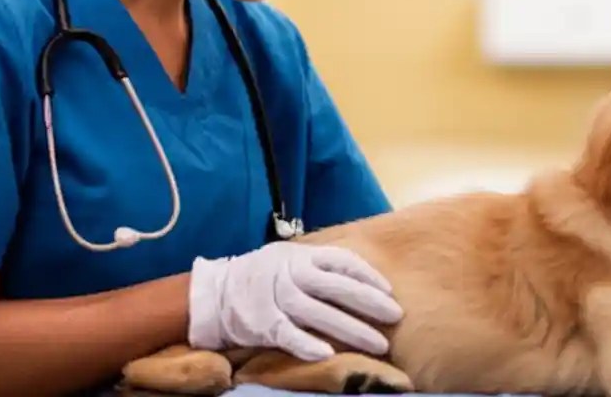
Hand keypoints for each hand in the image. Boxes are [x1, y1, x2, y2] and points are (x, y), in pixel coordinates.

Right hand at [187, 242, 402, 361]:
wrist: (215, 293)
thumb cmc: (261, 275)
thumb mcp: (288, 257)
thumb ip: (318, 263)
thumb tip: (359, 275)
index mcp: (301, 256)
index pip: (343, 262)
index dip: (369, 276)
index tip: (389, 292)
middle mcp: (291, 274)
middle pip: (338, 288)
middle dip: (370, 303)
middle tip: (396, 317)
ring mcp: (277, 299)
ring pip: (320, 314)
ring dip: (352, 329)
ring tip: (378, 344)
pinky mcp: (263, 323)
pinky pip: (289, 335)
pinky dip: (308, 344)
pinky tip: (329, 354)